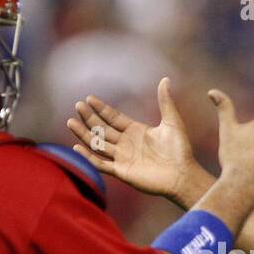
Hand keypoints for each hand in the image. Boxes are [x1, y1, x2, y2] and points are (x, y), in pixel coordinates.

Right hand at [67, 78, 204, 203]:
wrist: (182, 174)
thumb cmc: (180, 150)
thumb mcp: (172, 121)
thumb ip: (165, 101)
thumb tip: (165, 79)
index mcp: (135, 131)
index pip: (113, 118)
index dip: (101, 109)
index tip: (89, 98)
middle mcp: (126, 144)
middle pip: (102, 129)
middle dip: (89, 118)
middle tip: (77, 106)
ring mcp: (122, 158)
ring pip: (97, 144)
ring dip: (84, 134)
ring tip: (70, 122)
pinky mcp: (121, 172)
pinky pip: (101, 164)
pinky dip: (88, 156)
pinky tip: (77, 146)